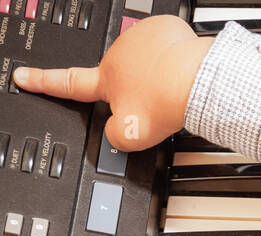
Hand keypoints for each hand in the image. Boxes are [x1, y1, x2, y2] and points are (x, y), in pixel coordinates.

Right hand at [12, 15, 213, 150]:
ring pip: (146, 64)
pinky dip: (173, 64)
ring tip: (170, 93)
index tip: (23, 76)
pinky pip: (166, 50)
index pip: (67, 84)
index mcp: (105, 79)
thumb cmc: (163, 104)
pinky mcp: (164, 30)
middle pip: (122, 78)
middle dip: (135, 91)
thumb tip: (116, 132)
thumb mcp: (130, 137)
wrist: (193, 83)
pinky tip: (180, 76)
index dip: (42, 82)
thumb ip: (115, 136)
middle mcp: (118, 54)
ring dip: (156, 78)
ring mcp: (140, 39)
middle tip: (153, 107)